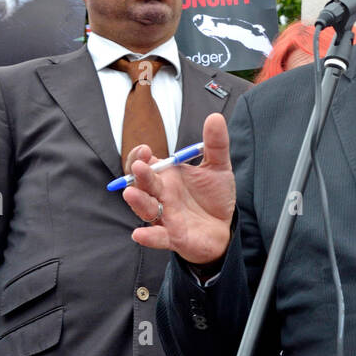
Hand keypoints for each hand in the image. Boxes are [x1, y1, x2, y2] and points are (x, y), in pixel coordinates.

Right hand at [123, 112, 235, 265]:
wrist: (224, 227)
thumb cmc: (213, 197)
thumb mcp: (218, 167)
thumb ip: (215, 144)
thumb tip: (215, 117)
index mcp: (166, 177)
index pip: (144, 164)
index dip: (140, 157)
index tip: (145, 150)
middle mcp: (160, 196)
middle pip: (143, 184)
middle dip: (140, 175)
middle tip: (138, 166)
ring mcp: (165, 217)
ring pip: (145, 209)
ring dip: (138, 202)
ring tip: (130, 193)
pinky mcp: (174, 238)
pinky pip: (158, 238)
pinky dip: (149, 237)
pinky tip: (140, 234)